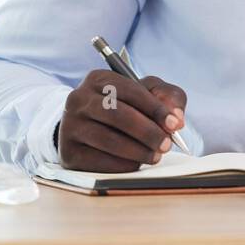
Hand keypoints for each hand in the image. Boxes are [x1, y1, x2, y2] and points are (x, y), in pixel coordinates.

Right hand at [57, 72, 187, 171]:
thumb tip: (176, 117)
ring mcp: (70, 126)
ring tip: (155, 156)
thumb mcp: (146, 95)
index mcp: (98, 79)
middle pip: (117, 114)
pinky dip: (123, 165)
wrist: (87, 131)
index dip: (155, 108)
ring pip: (108, 139)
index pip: (129, 90)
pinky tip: (136, 164)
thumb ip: (167, 97)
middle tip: (167, 145)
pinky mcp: (69, 152)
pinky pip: (99, 161)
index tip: (175, 124)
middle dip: (147, 131)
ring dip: (138, 151)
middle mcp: (78, 99)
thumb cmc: (124, 109)